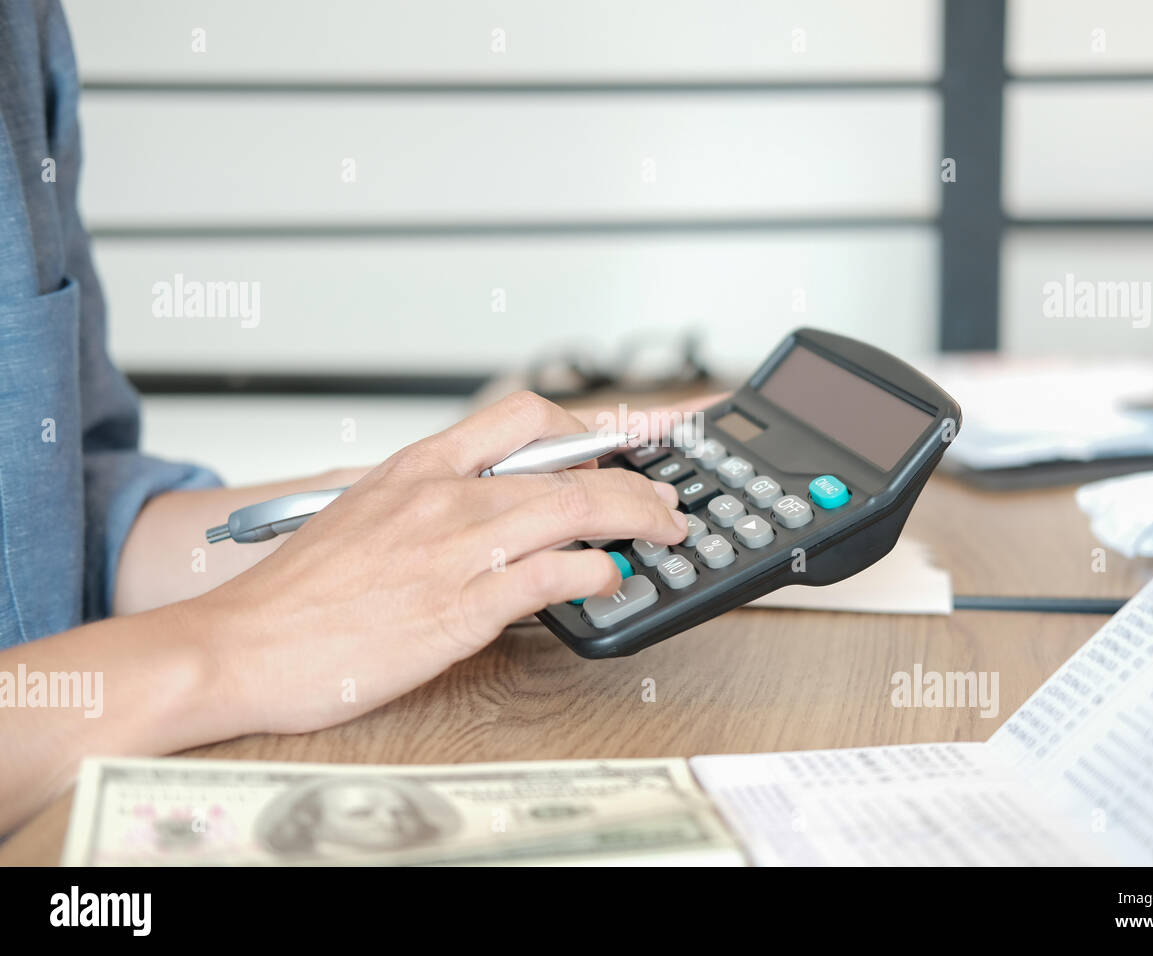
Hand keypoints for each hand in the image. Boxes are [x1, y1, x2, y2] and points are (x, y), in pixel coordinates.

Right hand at [191, 391, 687, 735]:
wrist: (239, 643)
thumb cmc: (298, 592)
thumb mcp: (365, 513)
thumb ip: (433, 500)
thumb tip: (496, 506)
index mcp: (418, 467)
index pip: (521, 417)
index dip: (588, 425)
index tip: (626, 439)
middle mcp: (442, 496)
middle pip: (566, 463)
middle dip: (632, 480)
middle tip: (662, 499)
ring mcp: (453, 549)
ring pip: (572, 509)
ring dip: (634, 519)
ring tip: (662, 532)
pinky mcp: (458, 609)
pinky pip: (550, 576)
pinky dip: (594, 572)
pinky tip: (608, 576)